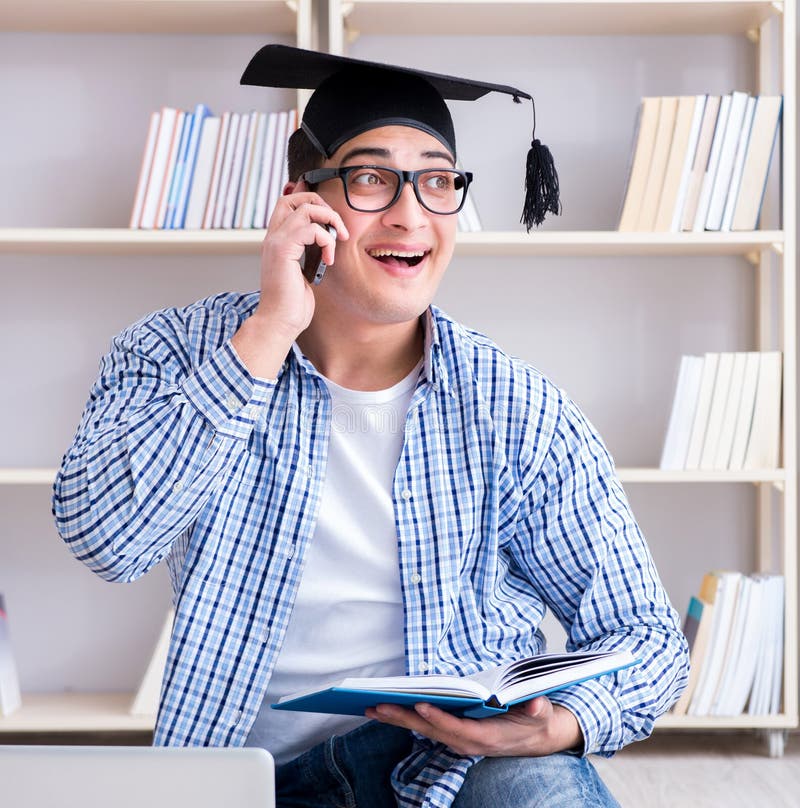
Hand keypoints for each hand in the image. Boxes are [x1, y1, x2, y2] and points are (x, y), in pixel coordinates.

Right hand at [231, 185, 347, 377]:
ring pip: (305, 208)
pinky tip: (328, 260)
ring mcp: (276, 242)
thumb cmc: (292, 304)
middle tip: (334, 227)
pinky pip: (311, 229)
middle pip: (293, 197)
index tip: (329, 223)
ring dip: (329, 221)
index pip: (287, 204)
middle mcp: (273, 237)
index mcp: (277, 240)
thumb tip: (324, 243)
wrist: (280, 322)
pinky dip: (326, 241)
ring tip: (337, 241)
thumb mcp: (302, 272)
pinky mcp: (283, 250)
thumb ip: (308, 253)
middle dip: (320, 204)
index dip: (310, 203)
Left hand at [365, 697, 582, 757]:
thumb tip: (535, 704)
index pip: (457, 729)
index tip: (420, 705)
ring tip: (372, 707)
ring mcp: (460, 740)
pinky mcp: (455, 734)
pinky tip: (390, 710)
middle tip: (377, 706)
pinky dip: (407, 718)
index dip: (438, 718)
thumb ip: (538, 710)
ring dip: (398, 719)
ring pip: (424, 731)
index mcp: (487, 737)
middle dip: (403, 719)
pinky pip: (427, 728)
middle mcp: (469, 742)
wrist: (538, 737)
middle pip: (431, 731)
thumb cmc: (536, 721)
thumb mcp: (542, 713)